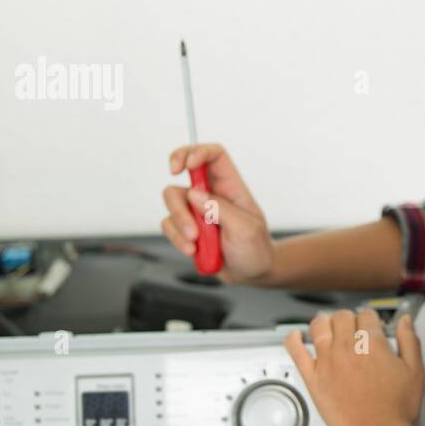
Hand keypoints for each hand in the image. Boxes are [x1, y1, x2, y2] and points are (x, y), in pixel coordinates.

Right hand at [162, 143, 274, 283]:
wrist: (251, 273)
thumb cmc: (255, 248)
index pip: (214, 155)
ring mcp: (196, 208)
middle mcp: (211, 192)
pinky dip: (177, 238)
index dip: (197, 152)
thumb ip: (220, 209)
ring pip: (172, 201)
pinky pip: (169, 224)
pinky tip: (193, 251)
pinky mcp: (186, 226)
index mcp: (230, 185)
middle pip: (182, 175)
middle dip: (178, 201)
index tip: (185, 166)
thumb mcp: (245, 229)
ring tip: (195, 244)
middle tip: (190, 226)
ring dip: (180, 224)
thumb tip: (194, 194)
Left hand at [284, 308, 424, 425]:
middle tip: (352, 329)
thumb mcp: (415, 371)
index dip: (370, 318)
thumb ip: (409, 341)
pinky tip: (297, 336)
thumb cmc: (397, 409)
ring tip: (328, 327)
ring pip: (319, 326)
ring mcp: (327, 362)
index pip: (366, 315)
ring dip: (324, 322)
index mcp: (372, 344)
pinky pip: (296, 351)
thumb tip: (405, 322)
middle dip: (349, 319)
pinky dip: (294, 339)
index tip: (371, 325)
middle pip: (342, 317)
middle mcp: (347, 348)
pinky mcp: (313, 378)